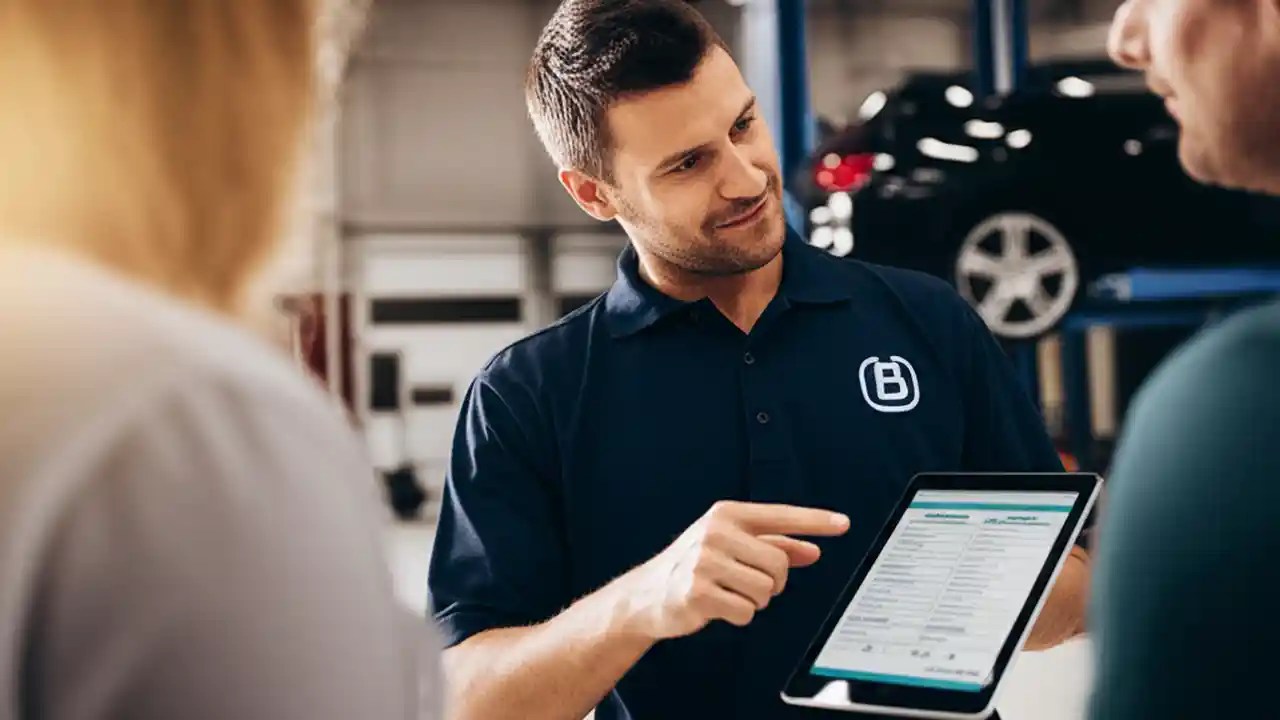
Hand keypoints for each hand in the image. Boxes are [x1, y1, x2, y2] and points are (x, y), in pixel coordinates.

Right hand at [619, 501, 849, 640]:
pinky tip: (718, 607)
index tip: (844, 524)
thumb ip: (773, 545)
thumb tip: (813, 551)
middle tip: (748, 583)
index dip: (815, 521)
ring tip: (730, 593)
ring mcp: (705, 561)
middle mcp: (716, 532)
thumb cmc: (696, 566)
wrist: (647, 593)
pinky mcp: (698, 592)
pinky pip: (746, 611)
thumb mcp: (732, 547)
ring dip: (755, 601)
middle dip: (773, 581)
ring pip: (765, 589)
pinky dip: (739, 616)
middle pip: (779, 562)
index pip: (780, 515)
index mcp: (727, 514)